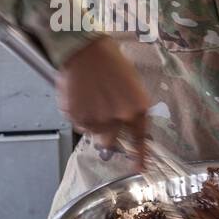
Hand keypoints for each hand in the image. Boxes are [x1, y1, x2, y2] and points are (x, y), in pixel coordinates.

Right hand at [57, 37, 151, 165]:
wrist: (84, 50)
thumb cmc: (109, 60)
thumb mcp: (131, 83)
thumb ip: (132, 108)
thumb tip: (128, 125)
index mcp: (137, 109)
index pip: (140, 140)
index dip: (139, 157)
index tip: (139, 169)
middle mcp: (119, 118)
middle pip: (112, 142)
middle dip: (108, 133)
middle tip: (101, 115)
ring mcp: (97, 119)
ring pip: (95, 134)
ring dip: (93, 124)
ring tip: (90, 102)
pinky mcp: (78, 118)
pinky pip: (80, 126)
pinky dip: (80, 117)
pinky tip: (81, 99)